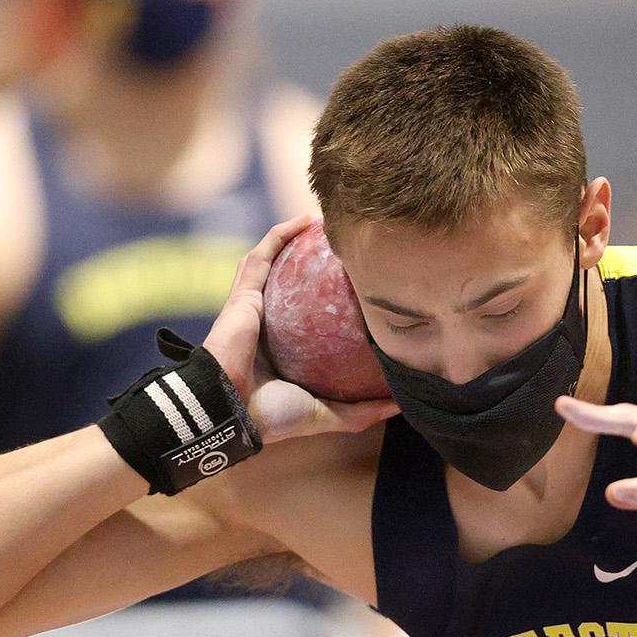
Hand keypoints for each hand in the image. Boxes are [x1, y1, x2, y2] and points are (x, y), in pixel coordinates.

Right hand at [202, 214, 398, 442]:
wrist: (233, 410)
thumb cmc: (275, 416)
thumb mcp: (329, 415)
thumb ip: (364, 409)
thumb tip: (403, 402)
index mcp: (285, 352)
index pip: (312, 321)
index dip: (333, 302)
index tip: (365, 289)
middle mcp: (269, 325)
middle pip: (294, 286)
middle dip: (315, 262)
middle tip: (350, 248)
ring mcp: (253, 306)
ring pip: (276, 263)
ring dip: (296, 240)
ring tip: (327, 223)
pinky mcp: (242, 293)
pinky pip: (262, 255)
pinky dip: (280, 235)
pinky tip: (305, 220)